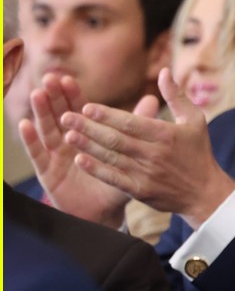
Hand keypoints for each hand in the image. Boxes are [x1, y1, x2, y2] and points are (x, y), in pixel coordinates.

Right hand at [19, 73, 129, 226]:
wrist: (105, 212)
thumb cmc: (117, 180)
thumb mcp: (129, 153)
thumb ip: (137, 126)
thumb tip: (153, 99)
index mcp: (88, 134)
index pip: (80, 110)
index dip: (72, 94)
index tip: (67, 78)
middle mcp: (69, 141)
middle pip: (60, 115)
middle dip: (54, 97)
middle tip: (50, 79)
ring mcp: (56, 156)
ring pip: (48, 130)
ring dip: (42, 112)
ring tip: (38, 94)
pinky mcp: (47, 172)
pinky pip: (37, 154)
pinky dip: (31, 140)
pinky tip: (25, 124)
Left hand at [58, 68, 234, 227]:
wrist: (206, 193)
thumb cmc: (199, 153)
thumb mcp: (195, 120)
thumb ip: (177, 96)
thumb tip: (164, 71)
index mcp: (166, 135)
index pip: (130, 122)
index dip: (106, 115)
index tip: (86, 106)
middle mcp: (154, 154)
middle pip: (115, 139)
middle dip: (88, 127)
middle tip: (65, 117)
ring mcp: (146, 174)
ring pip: (111, 157)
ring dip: (87, 146)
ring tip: (67, 134)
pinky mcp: (141, 191)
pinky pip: (114, 179)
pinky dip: (96, 169)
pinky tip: (80, 160)